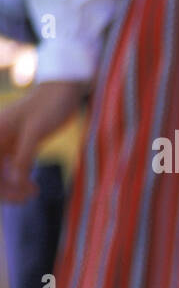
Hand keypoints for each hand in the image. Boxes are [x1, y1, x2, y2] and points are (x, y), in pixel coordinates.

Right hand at [0, 80, 86, 200]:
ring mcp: (5, 143)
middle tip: (28, 196)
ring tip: (33, 192)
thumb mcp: (35, 131)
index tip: (17, 195)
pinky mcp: (17, 146)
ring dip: (11, 187)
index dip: (1, 186)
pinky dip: (18, 180)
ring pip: (0, 173)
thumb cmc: (49, 106)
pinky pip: (11, 168)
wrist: (63, 91)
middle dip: (5, 189)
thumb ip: (23, 156)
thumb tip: (14, 182)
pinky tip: (32, 187)